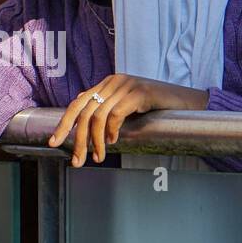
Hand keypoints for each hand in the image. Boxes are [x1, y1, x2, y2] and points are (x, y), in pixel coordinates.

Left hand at [46, 74, 208, 166]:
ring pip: (98, 116)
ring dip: (95, 141)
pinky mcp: (139, 92)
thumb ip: (107, 111)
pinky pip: (116, 114)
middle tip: (77, 161)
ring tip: (99, 158)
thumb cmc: (157, 109)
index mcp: (107, 84)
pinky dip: (111, 131)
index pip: (77, 103)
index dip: (64, 123)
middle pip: (84, 111)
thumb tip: (84, 124)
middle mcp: (113, 81)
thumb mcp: (127, 108)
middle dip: (77, 139)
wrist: (187, 103)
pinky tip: (114, 142)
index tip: (54, 143)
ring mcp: (126, 85)